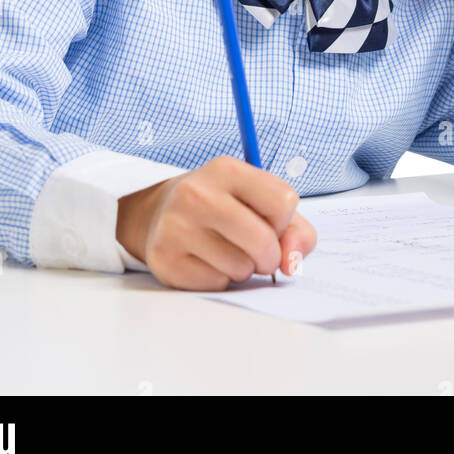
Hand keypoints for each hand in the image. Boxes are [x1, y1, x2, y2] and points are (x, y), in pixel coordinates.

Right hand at [116, 155, 317, 289]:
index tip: (269, 221)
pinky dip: (220, 280)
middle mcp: (197, 193)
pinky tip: (205, 262)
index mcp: (225, 169)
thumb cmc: (222, 208)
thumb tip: (293, 262)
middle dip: (270, 256)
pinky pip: (216, 284)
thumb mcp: (258, 201)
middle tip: (259, 252)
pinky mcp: (165, 260)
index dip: (284, 221)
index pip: (283, 201)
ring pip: (241, 268)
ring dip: (243, 269)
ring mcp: (176, 227)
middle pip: (263, 240)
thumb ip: (294, 229)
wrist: (159, 213)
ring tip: (226, 252)